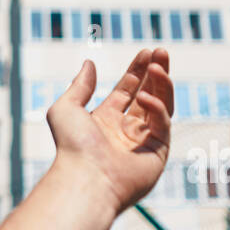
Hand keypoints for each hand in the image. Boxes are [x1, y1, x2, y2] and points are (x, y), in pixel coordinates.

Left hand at [45, 48, 173, 214]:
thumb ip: (80, 86)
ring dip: (162, 84)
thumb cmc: (71, 146)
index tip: (147, 52)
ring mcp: (144, 142)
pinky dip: (157, 107)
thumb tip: (89, 63)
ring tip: (159, 65)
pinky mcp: (158, 153)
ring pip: (161, 106)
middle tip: (162, 51)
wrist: (84, 178)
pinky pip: (162, 124)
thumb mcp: (66, 108)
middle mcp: (126, 130)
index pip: (128, 90)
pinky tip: (144, 97)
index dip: (138, 70)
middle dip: (156, 73)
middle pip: (148, 94)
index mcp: (106, 120)